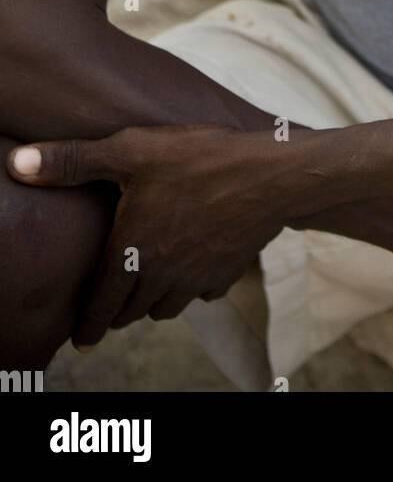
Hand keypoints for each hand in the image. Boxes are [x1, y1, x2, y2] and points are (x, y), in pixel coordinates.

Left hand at [7, 124, 285, 348]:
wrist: (272, 176)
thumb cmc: (200, 159)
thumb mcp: (132, 150)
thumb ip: (73, 161)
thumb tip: (18, 165)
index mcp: (132, 251)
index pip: (100, 302)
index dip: (87, 322)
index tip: (82, 338)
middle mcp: (162, 274)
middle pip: (131, 310)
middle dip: (118, 311)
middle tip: (111, 308)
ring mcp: (197, 278)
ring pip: (165, 308)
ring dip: (152, 303)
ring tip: (148, 289)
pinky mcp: (227, 273)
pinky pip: (201, 294)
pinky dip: (191, 289)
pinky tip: (193, 267)